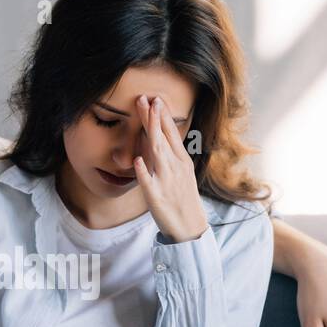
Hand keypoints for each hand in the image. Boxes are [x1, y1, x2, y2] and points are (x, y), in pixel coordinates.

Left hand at [132, 94, 208, 243]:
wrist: (190, 227)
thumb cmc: (183, 199)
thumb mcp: (183, 173)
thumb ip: (171, 156)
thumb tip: (158, 138)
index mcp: (182, 161)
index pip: (172, 134)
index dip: (164, 116)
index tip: (156, 99)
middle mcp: (175, 168)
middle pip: (162, 138)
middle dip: (154, 118)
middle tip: (145, 98)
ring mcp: (166, 181)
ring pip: (157, 153)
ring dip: (150, 133)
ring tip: (143, 116)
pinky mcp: (156, 197)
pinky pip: (148, 182)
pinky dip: (143, 171)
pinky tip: (137, 160)